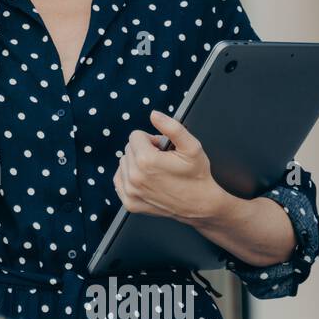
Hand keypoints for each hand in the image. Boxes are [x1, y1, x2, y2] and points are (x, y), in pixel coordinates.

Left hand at [113, 110, 227, 222]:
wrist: (199, 204)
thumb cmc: (196, 176)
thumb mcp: (191, 146)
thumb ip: (172, 126)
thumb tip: (154, 114)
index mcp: (146, 160)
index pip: (135, 136)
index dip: (152, 140)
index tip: (163, 150)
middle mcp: (134, 176)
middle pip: (129, 149)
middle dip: (144, 151)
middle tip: (162, 161)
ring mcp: (130, 192)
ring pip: (123, 163)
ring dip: (136, 164)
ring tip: (156, 172)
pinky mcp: (129, 202)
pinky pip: (119, 180)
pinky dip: (129, 178)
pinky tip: (146, 180)